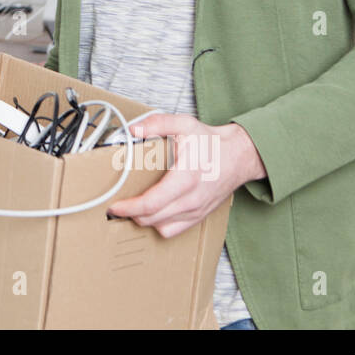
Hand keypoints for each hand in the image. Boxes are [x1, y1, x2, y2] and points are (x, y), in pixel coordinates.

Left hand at [105, 114, 265, 238]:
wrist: (239, 156)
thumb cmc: (212, 143)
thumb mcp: (184, 125)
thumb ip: (157, 124)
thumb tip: (133, 129)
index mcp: (185, 178)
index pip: (151, 203)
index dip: (129, 208)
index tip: (114, 205)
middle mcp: (191, 199)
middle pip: (152, 219)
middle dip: (130, 214)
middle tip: (116, 205)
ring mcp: (196, 210)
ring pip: (162, 227)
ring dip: (143, 220)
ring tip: (132, 208)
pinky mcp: (199, 216)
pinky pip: (174, 230)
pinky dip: (159, 225)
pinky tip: (151, 213)